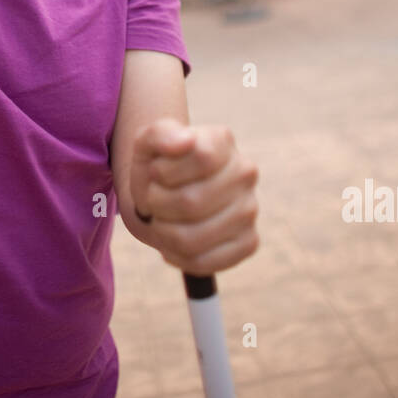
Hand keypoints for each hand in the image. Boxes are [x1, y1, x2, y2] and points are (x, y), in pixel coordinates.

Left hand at [129, 119, 259, 276]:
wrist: (163, 194)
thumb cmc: (157, 167)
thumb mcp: (147, 144)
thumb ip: (160, 135)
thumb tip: (186, 141)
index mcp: (222, 141)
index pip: (200, 158)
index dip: (164, 171)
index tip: (155, 172)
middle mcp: (245, 173)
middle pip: (191, 202)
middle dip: (157, 205)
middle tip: (154, 199)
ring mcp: (250, 209)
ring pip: (193, 237)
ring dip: (163, 232)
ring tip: (162, 219)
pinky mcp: (248, 242)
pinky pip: (205, 262)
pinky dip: (177, 256)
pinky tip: (173, 242)